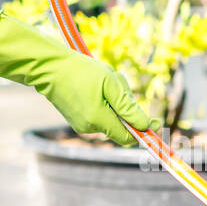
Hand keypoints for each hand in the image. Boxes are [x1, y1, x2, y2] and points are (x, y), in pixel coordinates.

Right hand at [0, 11, 159, 146]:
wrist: (48, 67)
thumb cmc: (80, 71)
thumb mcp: (110, 83)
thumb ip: (128, 106)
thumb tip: (146, 125)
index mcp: (99, 120)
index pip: (129, 138)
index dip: (145, 130)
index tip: (158, 120)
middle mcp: (89, 128)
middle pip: (121, 125)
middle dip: (126, 107)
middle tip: (119, 84)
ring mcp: (81, 124)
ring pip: (111, 118)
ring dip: (115, 101)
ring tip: (103, 79)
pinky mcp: (76, 119)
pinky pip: (100, 114)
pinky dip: (104, 102)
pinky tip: (94, 85)